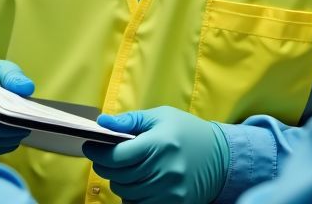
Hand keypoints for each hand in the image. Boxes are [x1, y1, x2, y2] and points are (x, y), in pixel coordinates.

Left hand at [83, 107, 228, 203]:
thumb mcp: (161, 117)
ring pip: (127, 193)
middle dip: (105, 166)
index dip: (98, 153)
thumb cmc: (187, 132)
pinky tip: (137, 184)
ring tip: (124, 170)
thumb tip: (102, 123)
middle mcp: (165, 169)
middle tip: (103, 158)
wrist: (221, 156)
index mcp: (160, 144)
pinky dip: (132, 197)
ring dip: (119, 182)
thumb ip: (130, 120)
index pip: (118, 156)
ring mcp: (170, 190)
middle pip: (119, 176)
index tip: (90, 147)